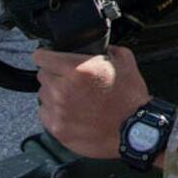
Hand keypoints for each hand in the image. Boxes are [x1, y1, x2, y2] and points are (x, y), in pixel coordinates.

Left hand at [34, 45, 150, 158]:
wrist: (135, 130)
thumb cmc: (131, 98)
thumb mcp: (126, 62)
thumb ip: (107, 49)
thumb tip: (99, 47)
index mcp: (78, 70)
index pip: (41, 57)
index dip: (46, 55)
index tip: (48, 57)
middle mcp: (63, 90)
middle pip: (42, 76)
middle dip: (54, 75)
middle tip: (70, 80)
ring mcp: (58, 111)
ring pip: (43, 95)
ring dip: (54, 93)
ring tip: (74, 98)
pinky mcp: (58, 129)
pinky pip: (45, 114)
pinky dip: (54, 112)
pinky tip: (72, 112)